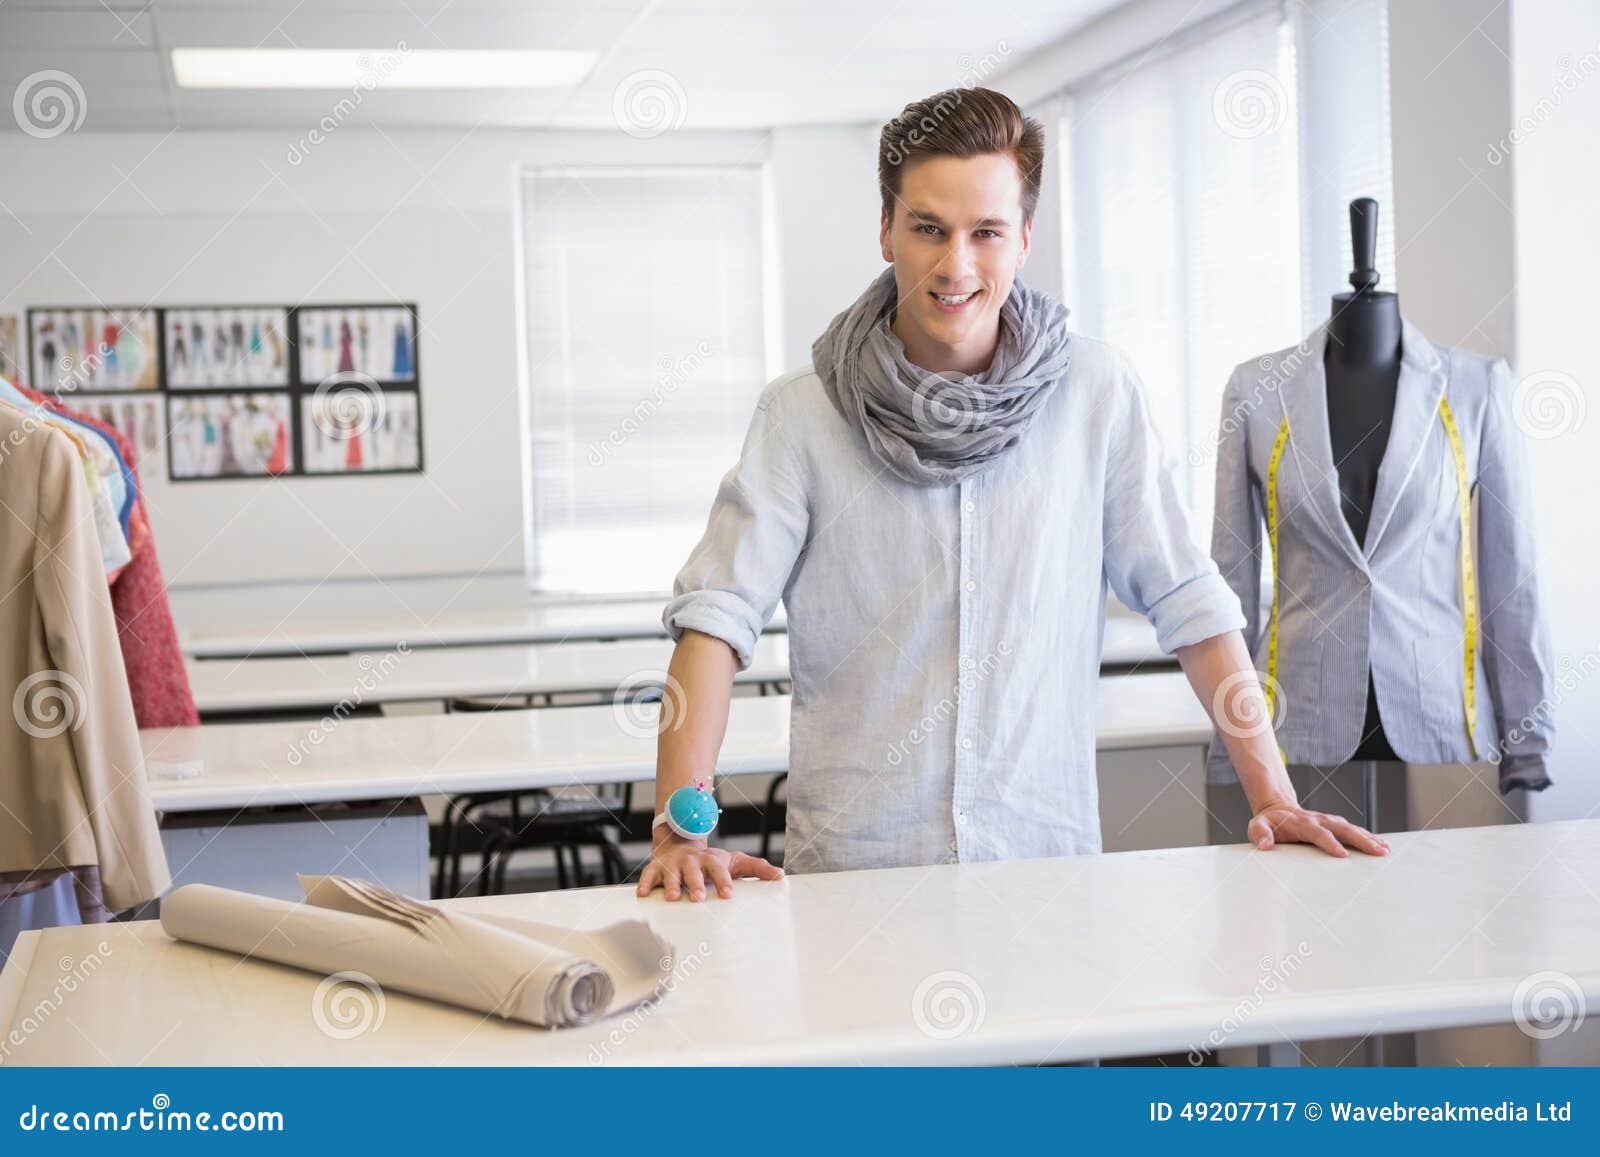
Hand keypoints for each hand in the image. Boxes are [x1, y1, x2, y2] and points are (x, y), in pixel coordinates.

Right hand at [636, 831, 783, 900]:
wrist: (681, 844)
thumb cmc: (711, 861)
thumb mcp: (734, 861)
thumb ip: (756, 868)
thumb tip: (780, 875)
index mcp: (712, 861)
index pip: (719, 870)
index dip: (724, 881)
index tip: (729, 894)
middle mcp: (692, 861)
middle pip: (694, 871)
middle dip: (696, 883)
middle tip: (698, 898)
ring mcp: (673, 864)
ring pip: (671, 873)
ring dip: (671, 884)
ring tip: (672, 898)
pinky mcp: (657, 868)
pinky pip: (649, 875)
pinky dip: (645, 883)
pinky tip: (642, 894)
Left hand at [1248, 801, 1389, 857]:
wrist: (1278, 809)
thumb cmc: (1269, 822)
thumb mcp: (1257, 825)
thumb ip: (1259, 833)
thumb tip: (1264, 844)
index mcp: (1304, 823)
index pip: (1319, 833)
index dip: (1331, 843)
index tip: (1343, 854)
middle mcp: (1321, 820)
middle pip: (1343, 829)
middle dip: (1361, 840)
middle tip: (1378, 851)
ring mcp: (1330, 822)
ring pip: (1353, 829)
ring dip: (1370, 839)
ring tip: (1385, 850)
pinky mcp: (1336, 826)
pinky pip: (1355, 831)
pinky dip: (1369, 838)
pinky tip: (1383, 846)